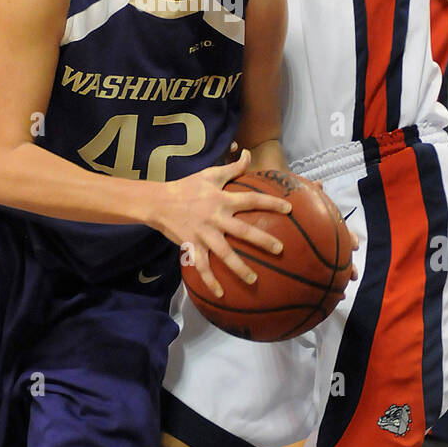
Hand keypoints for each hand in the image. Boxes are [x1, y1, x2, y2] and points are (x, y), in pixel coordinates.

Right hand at [153, 148, 292, 297]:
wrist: (158, 202)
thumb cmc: (187, 187)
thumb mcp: (209, 174)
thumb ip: (232, 168)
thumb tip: (246, 152)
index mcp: (222, 199)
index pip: (251, 200)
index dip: (270, 203)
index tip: (289, 209)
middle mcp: (215, 218)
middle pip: (242, 231)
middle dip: (262, 240)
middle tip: (280, 249)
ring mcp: (204, 234)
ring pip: (224, 254)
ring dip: (239, 268)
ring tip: (254, 280)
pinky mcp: (192, 246)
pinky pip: (202, 267)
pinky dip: (210, 281)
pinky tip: (221, 294)